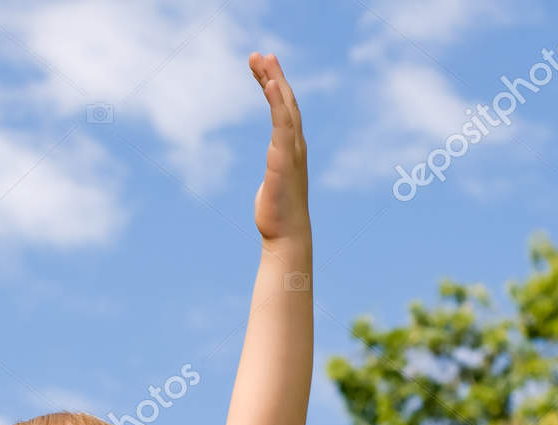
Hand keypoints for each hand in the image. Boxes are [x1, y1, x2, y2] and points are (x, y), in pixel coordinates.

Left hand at [248, 53, 308, 241]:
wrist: (287, 236)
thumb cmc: (278, 215)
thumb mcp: (274, 186)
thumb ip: (275, 173)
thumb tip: (273, 179)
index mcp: (291, 149)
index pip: (283, 111)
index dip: (274, 89)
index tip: (264, 71)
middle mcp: (295, 145)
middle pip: (286, 102)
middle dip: (274, 76)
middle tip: (261, 54)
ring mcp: (292, 150)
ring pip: (285, 106)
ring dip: (273, 80)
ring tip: (262, 58)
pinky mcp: (284, 158)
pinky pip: (282, 123)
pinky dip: (276, 101)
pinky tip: (269, 83)